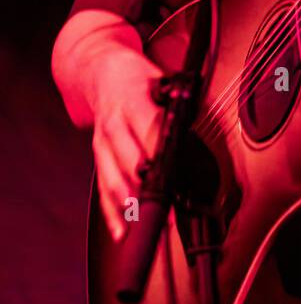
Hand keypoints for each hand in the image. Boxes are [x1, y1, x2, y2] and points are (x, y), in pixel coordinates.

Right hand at [90, 48, 164, 242]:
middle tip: (165, 209)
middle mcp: (113, 124)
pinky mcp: (98, 157)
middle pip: (128, 161)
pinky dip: (112, 212)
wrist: (101, 73)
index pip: (147, 130)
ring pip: (113, 178)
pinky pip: (103, 187)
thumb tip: (199, 127)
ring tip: (143, 225)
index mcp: (131, 101)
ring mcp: (102, 143)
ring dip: (128, 206)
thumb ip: (179, 104)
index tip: (172, 174)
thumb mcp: (162, 80)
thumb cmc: (136, 78)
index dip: (160, 154)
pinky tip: (121, 230)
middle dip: (145, 188)